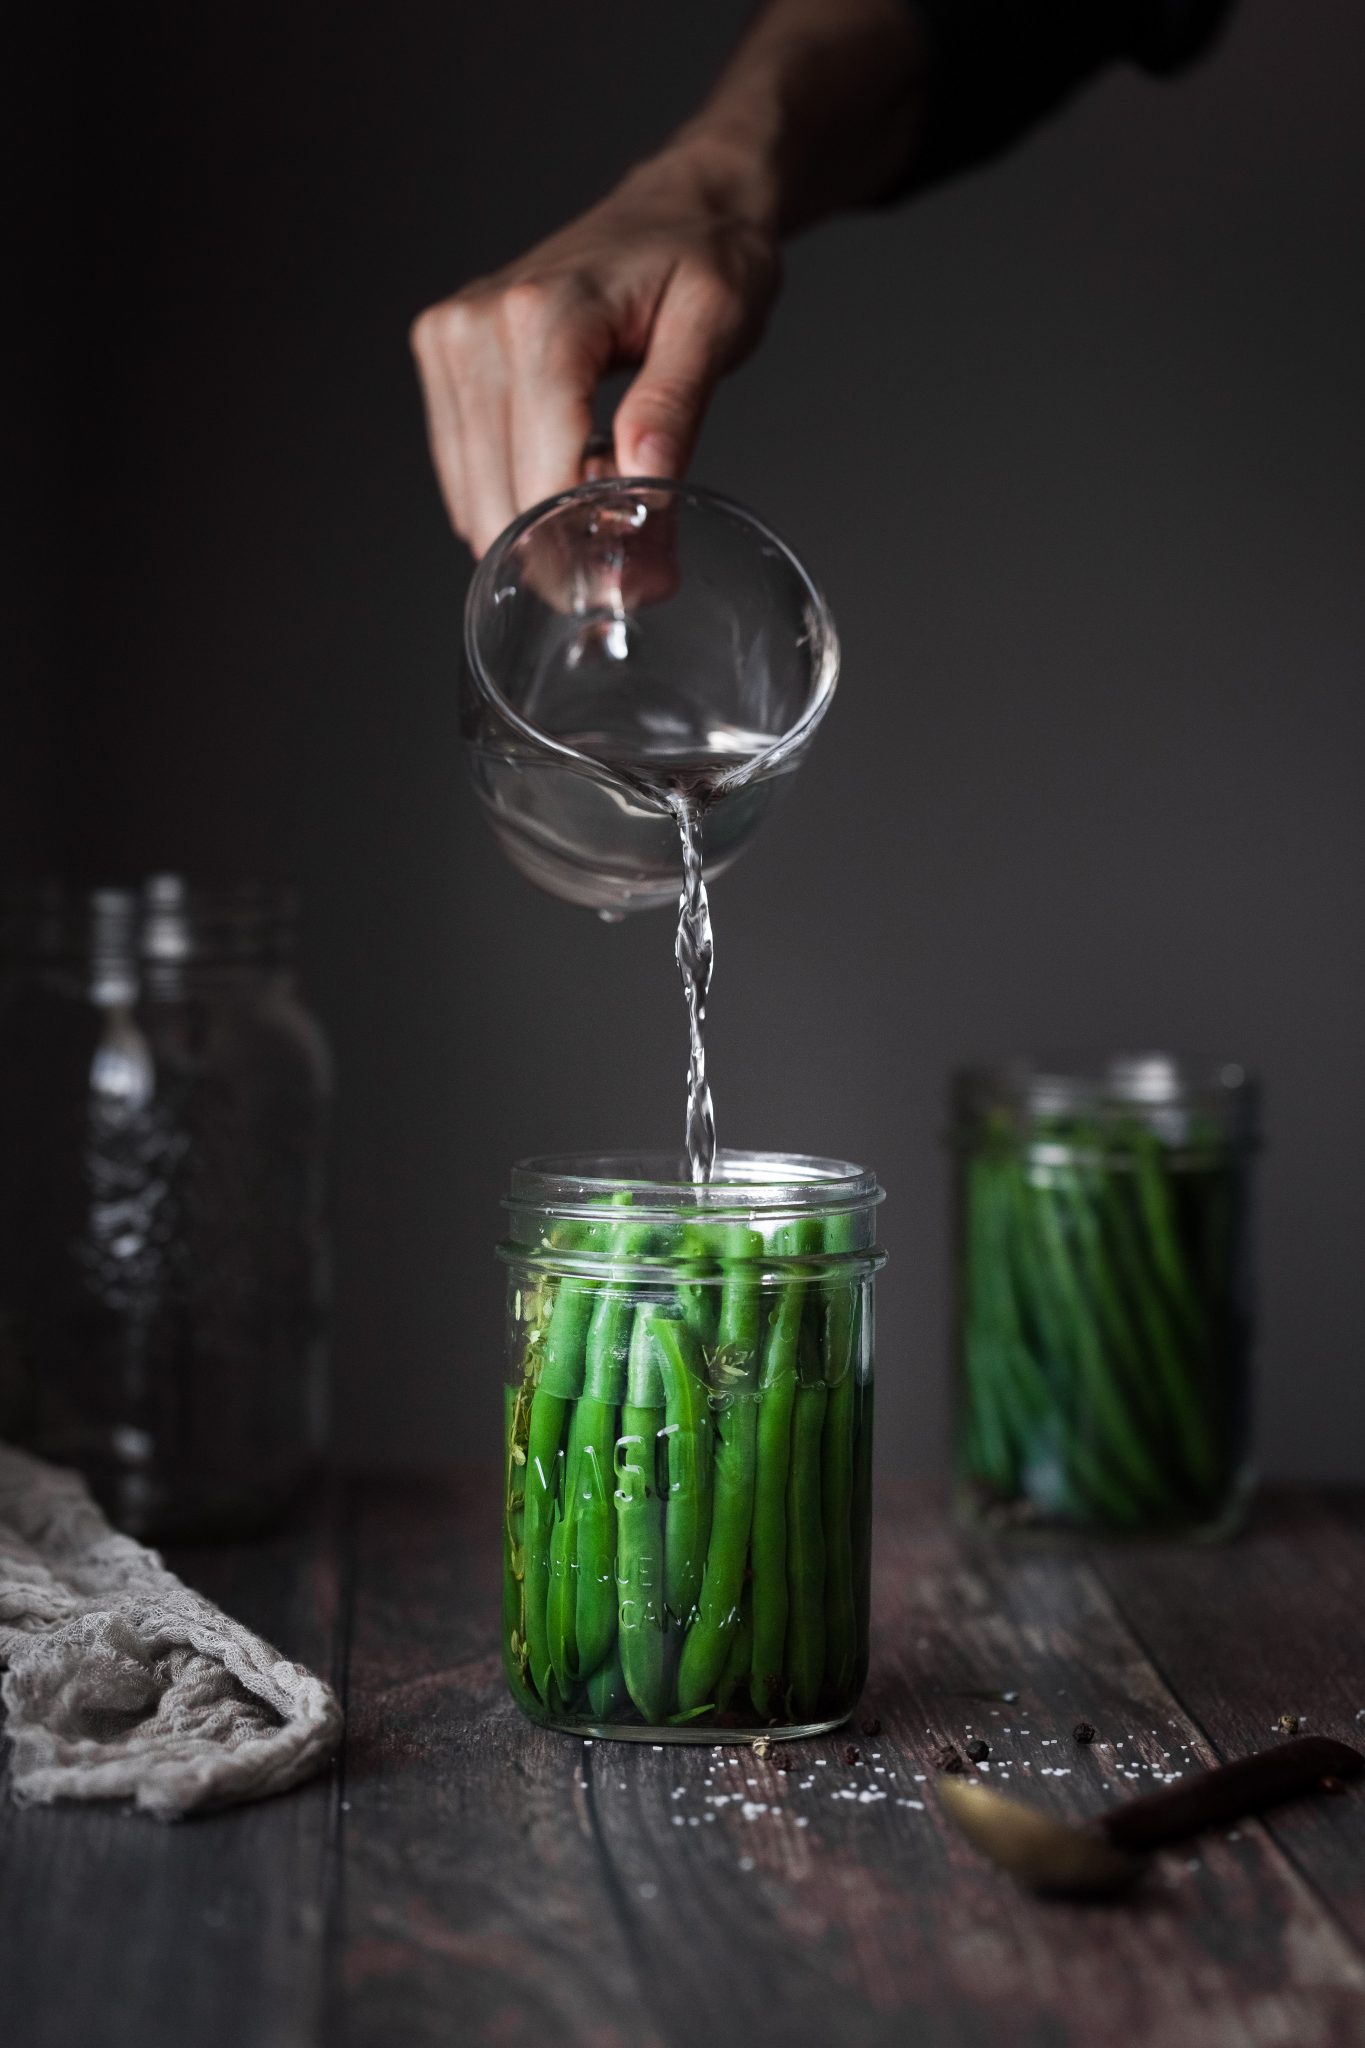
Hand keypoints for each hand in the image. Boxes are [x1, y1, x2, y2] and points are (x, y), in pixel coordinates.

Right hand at [409, 144, 781, 555]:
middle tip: (638, 577)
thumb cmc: (703, 256)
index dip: (586, 548)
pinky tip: (568, 484)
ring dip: (537, 537)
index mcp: (543, 315)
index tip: (641, 585)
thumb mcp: (716, 323)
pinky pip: (464, 472)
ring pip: (474, 498)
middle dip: (564, 556)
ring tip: (610, 522)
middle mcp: (477, 326)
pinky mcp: (444, 357)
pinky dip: (513, 501)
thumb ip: (674, 406)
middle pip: (499, 497)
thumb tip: (643, 487)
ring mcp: (450, 340)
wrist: (676, 205)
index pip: (541, 473)